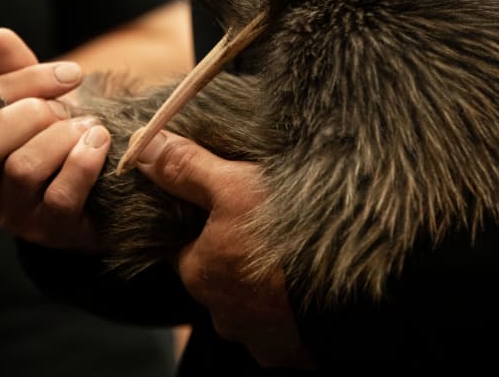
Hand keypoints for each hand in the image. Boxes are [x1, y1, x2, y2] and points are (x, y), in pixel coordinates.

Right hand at [0, 27, 108, 250]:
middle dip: (33, 115)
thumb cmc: (59, 141)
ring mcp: (12, 216)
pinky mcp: (50, 232)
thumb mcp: (38, 103)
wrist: (102, 191)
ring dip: (63, 139)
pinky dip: (83, 164)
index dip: (22, 83)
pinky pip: (60, 197)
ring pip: (22, 169)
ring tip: (91, 129)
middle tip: (69, 110)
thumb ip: (17, 73)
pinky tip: (99, 146)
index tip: (68, 73)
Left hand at [130, 130, 314, 368]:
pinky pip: (286, 325)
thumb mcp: (234, 187)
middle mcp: (223, 314)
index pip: (187, 248)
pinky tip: (309, 280)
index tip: (224, 207)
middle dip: (236, 255)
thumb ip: (188, 168)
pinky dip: (293, 305)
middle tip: (266, 226)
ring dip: (265, 282)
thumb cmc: (288, 235)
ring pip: (253, 303)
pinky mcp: (294, 350)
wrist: (354, 287)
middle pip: (221, 277)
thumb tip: (144, 146)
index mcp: (201, 274)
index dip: (203, 225)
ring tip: (293, 252)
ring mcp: (259, 336)